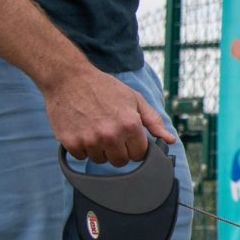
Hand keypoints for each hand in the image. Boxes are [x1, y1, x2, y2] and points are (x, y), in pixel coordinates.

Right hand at [42, 64, 174, 164]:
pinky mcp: (71, 142)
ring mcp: (90, 140)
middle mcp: (110, 135)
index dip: (134, 146)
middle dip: (118, 150)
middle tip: (111, 131)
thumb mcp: (134, 99)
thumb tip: (170, 141)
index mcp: (130, 125)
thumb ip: (153, 122)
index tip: (127, 136)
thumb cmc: (104, 87)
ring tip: (95, 127)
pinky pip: (81, 156)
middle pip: (120, 161)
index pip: (138, 155)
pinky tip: (82, 129)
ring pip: (100, 160)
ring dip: (99, 148)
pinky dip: (82, 146)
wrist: (69, 78)